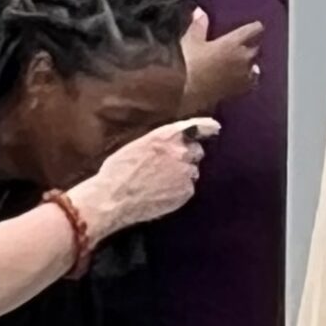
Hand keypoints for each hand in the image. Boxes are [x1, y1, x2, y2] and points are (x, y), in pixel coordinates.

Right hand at [78, 116, 217, 235]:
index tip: (215, 128)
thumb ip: (159, 143)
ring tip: (162, 183)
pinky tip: (162, 194)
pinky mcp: (187, 191)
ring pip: (192, 171)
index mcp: (166, 136)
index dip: (207, 127)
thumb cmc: (116, 172)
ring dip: (183, 175)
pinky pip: (188, 188)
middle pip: (197, 152)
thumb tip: (170, 145)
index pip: (196, 126)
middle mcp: (181, 151)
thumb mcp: (136, 146)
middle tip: (171, 167)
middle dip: (188, 157)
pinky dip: (179, 191)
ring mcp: (186, 172)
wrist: (111, 198)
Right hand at [182, 8, 265, 106]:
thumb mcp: (190, 41)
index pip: (253, 30)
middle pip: (255, 48)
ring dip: (250, 62)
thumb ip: (198, 26)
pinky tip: (243, 78)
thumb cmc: (187, 63)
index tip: (254, 26)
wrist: (185, 92)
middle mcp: (243, 57)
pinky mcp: (240, 90)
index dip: (254, 27)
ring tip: (243, 62)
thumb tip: (200, 11)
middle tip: (243, 45)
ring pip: (255, 65)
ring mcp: (243, 75)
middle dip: (250, 45)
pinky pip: (251, 81)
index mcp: (233, 43)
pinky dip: (249, 78)